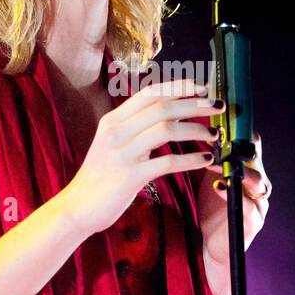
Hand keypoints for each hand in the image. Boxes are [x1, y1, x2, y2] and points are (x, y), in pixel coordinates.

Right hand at [59, 78, 222, 235]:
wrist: (77, 207)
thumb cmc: (100, 176)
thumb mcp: (113, 143)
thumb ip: (136, 127)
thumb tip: (170, 113)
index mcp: (113, 120)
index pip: (150, 93)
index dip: (178, 87)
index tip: (202, 87)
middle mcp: (116, 132)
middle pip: (162, 107)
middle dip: (194, 104)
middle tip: (217, 106)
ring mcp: (122, 154)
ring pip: (167, 130)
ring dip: (196, 129)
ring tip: (213, 134)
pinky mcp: (130, 177)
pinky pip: (167, 162)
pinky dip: (190, 159)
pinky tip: (204, 160)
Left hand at [197, 130, 270, 263]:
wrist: (207, 245)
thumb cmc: (207, 206)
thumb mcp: (203, 175)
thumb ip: (200, 152)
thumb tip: (184, 122)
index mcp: (245, 166)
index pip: (246, 138)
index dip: (234, 125)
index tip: (215, 112)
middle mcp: (256, 180)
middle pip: (256, 154)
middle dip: (241, 142)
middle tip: (221, 132)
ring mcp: (258, 201)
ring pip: (257, 178)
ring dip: (237, 168)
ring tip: (217, 161)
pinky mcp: (252, 221)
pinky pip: (249, 205)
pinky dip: (233, 194)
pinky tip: (219, 186)